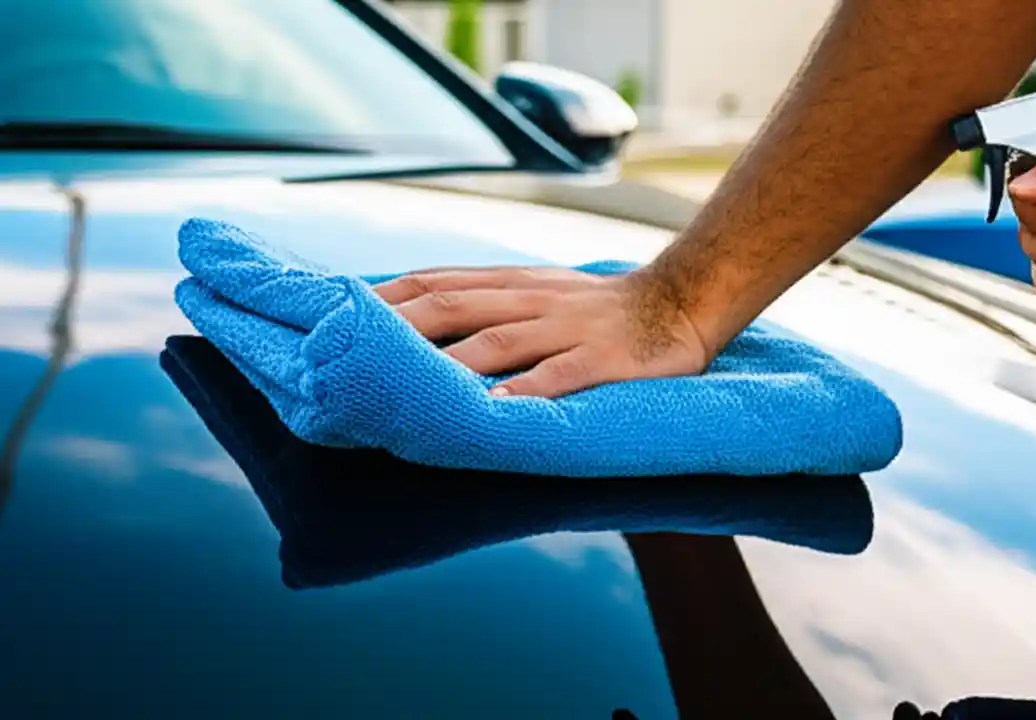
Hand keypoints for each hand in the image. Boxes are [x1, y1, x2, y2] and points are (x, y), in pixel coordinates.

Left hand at [373, 266, 711, 397]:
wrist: (678, 299)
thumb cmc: (596, 309)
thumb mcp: (536, 291)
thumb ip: (484, 303)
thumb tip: (416, 324)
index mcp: (510, 283)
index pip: (433, 283)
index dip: (380, 299)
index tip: (329, 318)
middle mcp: (529, 299)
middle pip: (450, 307)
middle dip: (394, 330)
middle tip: (342, 356)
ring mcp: (566, 327)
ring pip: (496, 341)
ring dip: (446, 364)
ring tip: (400, 391)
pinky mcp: (603, 359)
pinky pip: (560, 375)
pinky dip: (526, 390)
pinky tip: (497, 409)